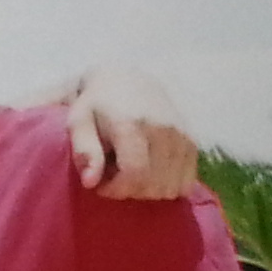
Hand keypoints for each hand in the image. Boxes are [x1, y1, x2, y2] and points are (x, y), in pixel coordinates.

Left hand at [64, 63, 198, 198]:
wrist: (126, 80)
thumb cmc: (96, 106)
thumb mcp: (79, 123)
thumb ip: (85, 152)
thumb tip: (90, 182)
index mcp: (132, 123)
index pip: (135, 174)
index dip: (117, 189)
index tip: (101, 184)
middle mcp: (163, 128)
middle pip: (154, 185)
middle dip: (130, 190)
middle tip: (114, 176)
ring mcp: (182, 135)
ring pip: (171, 187)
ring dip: (148, 189)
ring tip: (131, 172)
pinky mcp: (193, 141)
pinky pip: (186, 181)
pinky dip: (168, 185)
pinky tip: (150, 172)